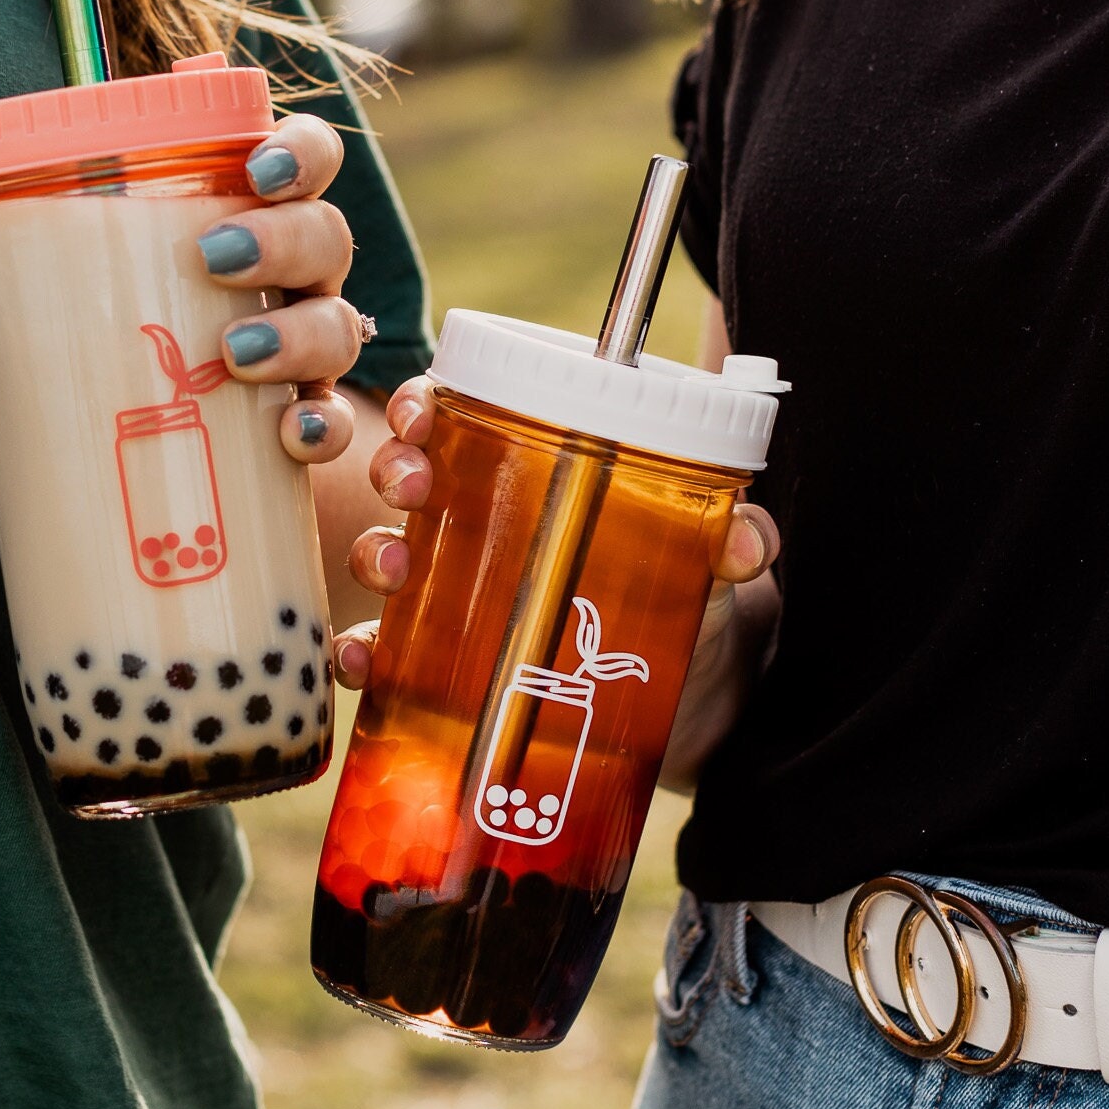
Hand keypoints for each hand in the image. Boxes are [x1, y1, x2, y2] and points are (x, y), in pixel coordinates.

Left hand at [0, 111, 366, 466]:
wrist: (147, 433)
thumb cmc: (110, 316)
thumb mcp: (52, 277)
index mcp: (250, 211)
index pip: (303, 157)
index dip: (299, 151)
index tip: (255, 166)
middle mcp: (295, 272)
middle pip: (326, 234)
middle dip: (282, 238)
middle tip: (213, 256)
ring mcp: (308, 345)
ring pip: (340, 324)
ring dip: (298, 333)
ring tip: (233, 355)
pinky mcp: (303, 420)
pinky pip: (337, 421)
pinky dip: (325, 426)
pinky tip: (291, 437)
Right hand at [331, 376, 781, 691]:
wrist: (690, 707)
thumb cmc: (687, 600)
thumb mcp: (710, 565)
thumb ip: (731, 542)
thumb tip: (747, 539)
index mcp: (533, 473)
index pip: (462, 413)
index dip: (427, 401)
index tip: (424, 410)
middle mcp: (482, 524)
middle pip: (413, 473)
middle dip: (395, 467)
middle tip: (412, 485)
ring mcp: (460, 596)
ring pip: (390, 554)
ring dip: (376, 552)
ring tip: (393, 569)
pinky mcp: (449, 671)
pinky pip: (390, 654)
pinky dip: (362, 654)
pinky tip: (361, 660)